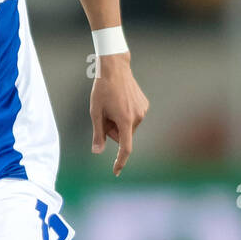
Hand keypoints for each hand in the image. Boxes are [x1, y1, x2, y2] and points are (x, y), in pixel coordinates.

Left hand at [89, 56, 148, 175]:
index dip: (120, 161)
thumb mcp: (95, 112)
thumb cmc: (102, 89)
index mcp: (125, 120)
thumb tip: (97, 151)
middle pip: (122, 136)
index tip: (116, 171)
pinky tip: (120, 101)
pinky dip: (124, 115)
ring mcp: (143, 111)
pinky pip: (132, 118)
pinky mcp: (144, 105)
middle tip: (104, 114)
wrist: (115, 68)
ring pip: (127, 127)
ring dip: (118, 122)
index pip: (125, 148)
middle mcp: (137, 117)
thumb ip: (98, 134)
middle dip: (112, 131)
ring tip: (112, 104)